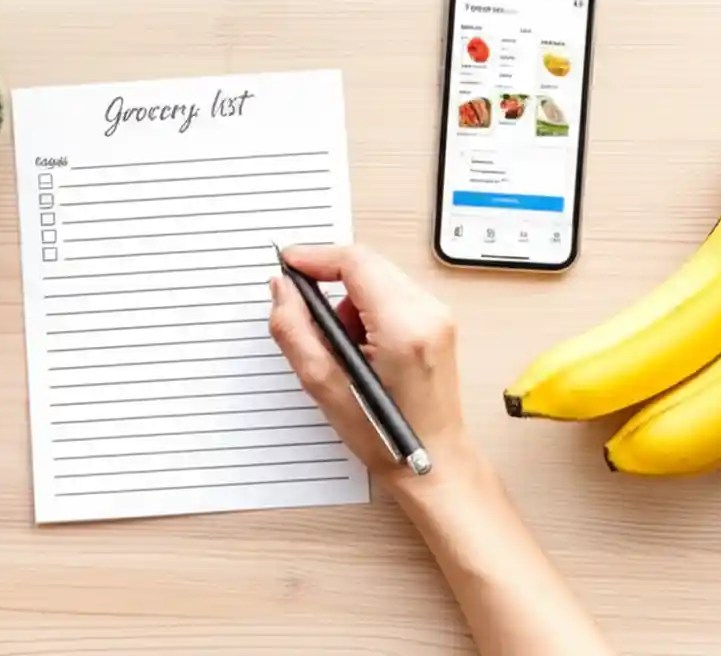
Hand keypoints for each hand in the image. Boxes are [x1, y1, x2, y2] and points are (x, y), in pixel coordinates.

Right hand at [268, 245, 472, 490]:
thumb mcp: (325, 387)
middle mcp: (427, 314)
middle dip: (330, 279)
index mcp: (403, 327)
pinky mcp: (438, 324)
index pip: (355, 263)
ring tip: (339, 345)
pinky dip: (367, 309)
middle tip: (303, 309)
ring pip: (379, 277)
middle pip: (368, 264)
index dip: (316, 257)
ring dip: (349, 299)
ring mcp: (438, 316)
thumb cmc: (387, 438)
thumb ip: (296, 332)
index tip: (289, 264)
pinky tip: (360, 347)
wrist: (435, 463)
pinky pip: (392, 295)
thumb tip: (282, 292)